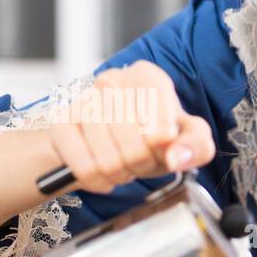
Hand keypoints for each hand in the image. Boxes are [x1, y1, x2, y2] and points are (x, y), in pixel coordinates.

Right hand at [46, 60, 215, 192]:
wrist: (111, 140)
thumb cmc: (152, 136)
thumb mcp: (187, 139)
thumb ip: (196, 146)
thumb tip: (176, 157)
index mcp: (148, 77)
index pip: (161, 132)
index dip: (163, 152)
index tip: (160, 148)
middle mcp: (112, 80)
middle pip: (134, 148)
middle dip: (140, 165)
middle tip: (140, 162)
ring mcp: (82, 99)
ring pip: (107, 160)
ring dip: (118, 174)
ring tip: (121, 165)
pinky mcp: (60, 123)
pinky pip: (80, 166)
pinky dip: (94, 180)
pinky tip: (101, 174)